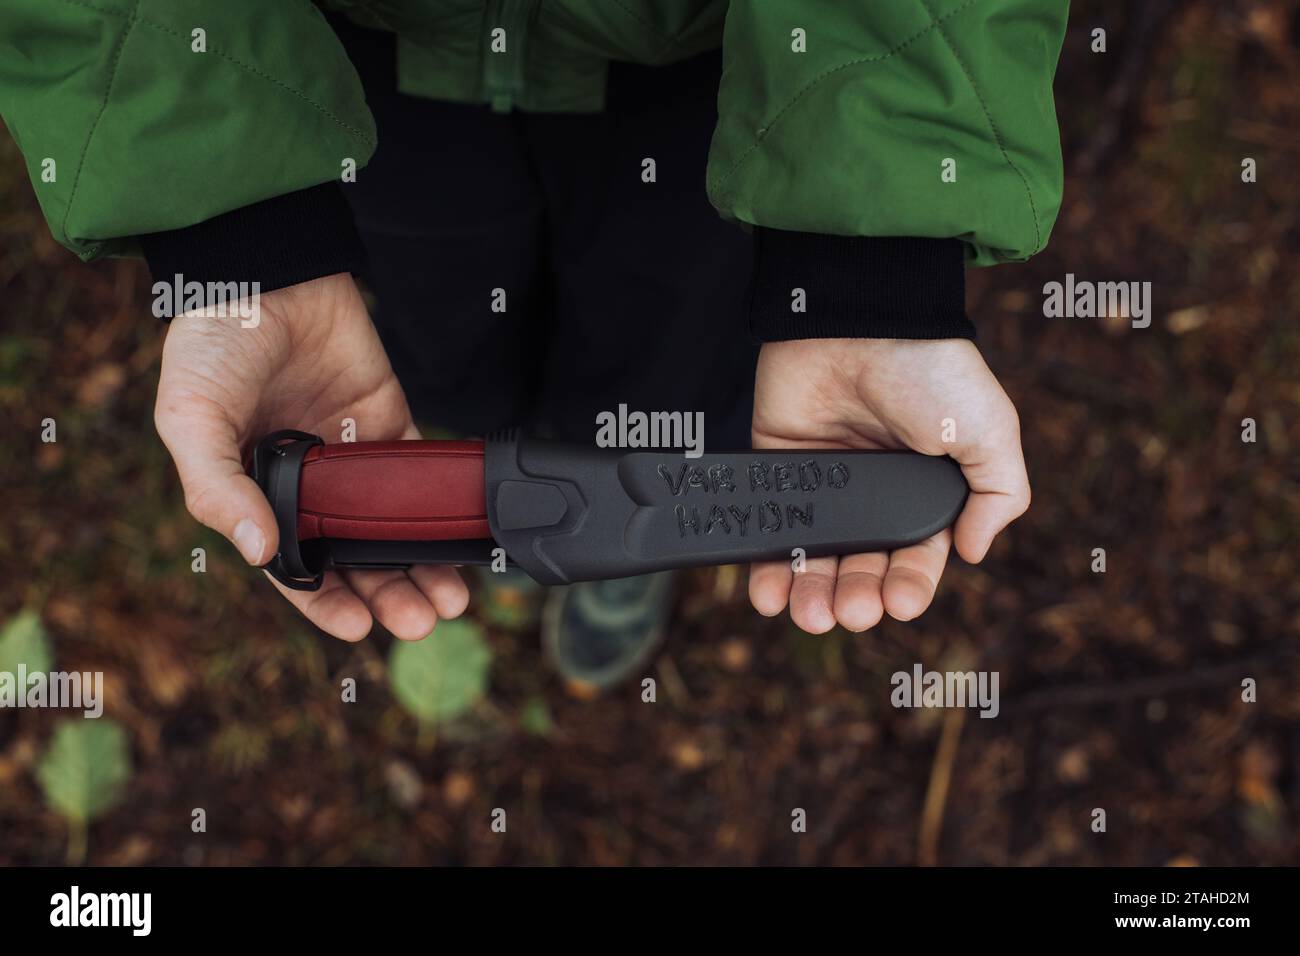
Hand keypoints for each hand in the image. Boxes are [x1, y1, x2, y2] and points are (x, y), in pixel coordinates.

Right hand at [154, 273, 468, 640]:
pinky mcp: (391, 425)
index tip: (358, 629)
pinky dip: (444, 509)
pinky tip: (463, 540)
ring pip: (394, 529)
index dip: (325, 602)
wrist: (269, 272)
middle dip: (388, 596)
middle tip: (421, 622)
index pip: (295, 568)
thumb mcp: (192, 417)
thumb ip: (218, 486)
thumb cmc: (213, 345)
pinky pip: (422, 477)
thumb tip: (261, 553)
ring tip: (450, 601)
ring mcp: (352, 459)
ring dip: (423, 567)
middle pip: (355, 559)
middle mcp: (307, 487)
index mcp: (255, 495)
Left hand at [749, 338, 1029, 633]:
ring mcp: (825, 481)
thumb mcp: (990, 428)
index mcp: (926, 490)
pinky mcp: (779, 465)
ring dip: (812, 593)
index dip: (907, 587)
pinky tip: (769, 594)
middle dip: (856, 597)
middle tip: (850, 611)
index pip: (916, 557)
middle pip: (861, 566)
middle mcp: (874, 492)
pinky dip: (767, 562)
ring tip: (811, 614)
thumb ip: (998, 493)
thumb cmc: (932, 368)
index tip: (898, 604)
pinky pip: (772, 523)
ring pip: (815, 556)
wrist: (860, 315)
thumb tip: (976, 552)